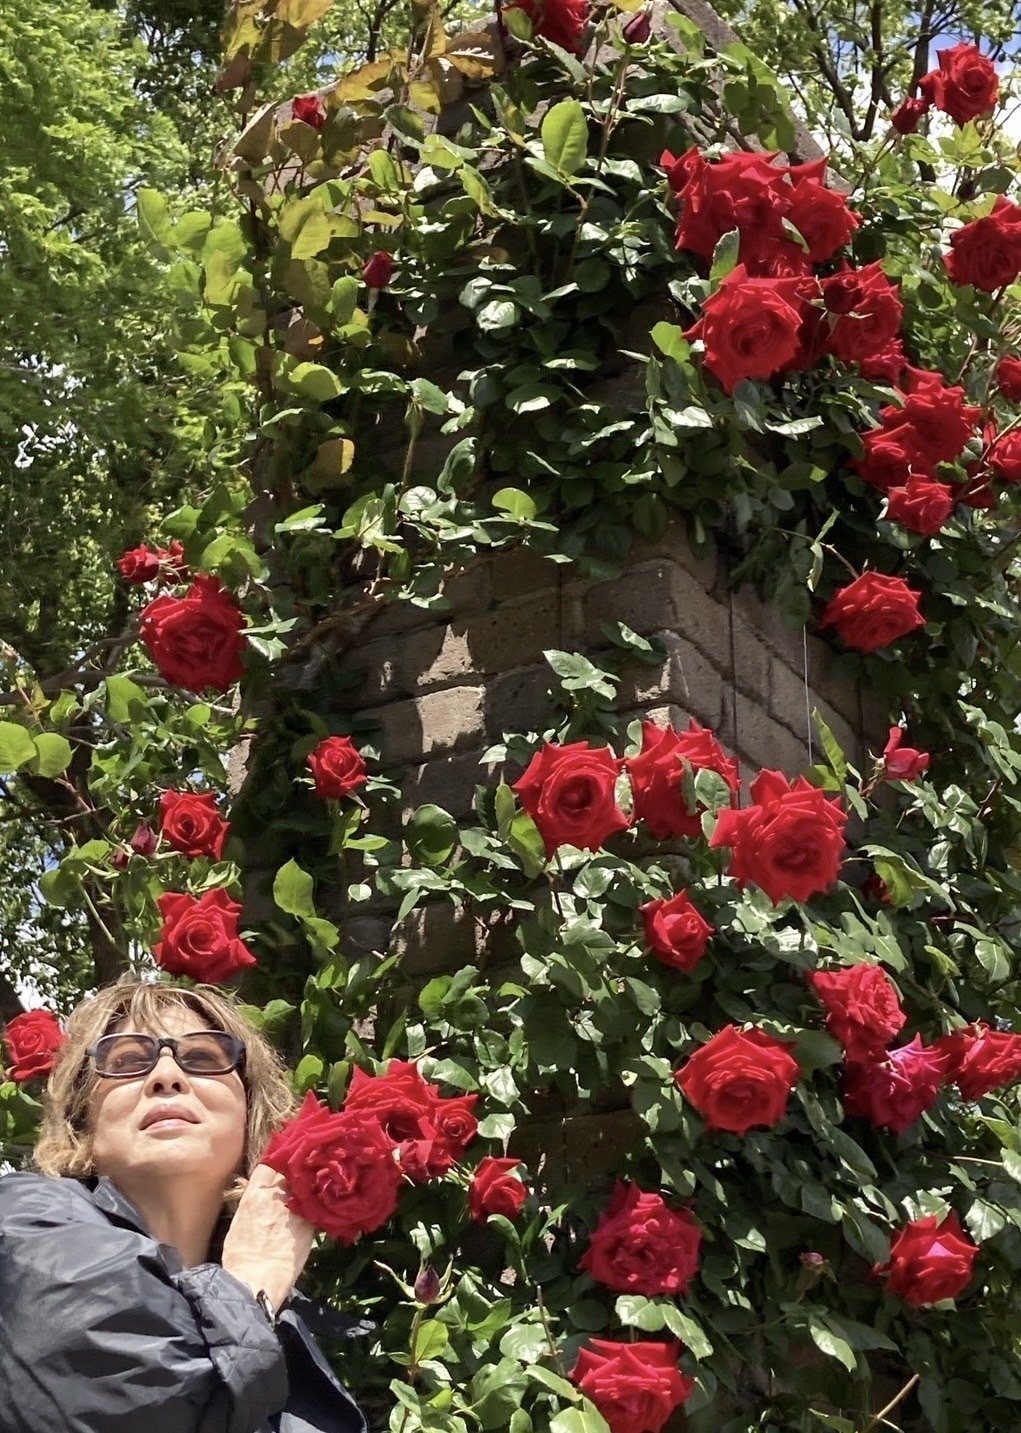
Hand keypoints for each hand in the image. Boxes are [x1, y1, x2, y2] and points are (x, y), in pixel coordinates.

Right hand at [221, 1164, 315, 1313]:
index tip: (288, 1149)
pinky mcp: (309, 1225)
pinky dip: (322, 1199)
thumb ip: (254, 1204)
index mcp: (254, 1194)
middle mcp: (276, 1196)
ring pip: (309, 1184)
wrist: (253, 1280)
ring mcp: (294, 1209)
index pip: (270, 1162)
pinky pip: (319, 1204)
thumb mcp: (240, 1222)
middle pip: (292, 1168)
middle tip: (311, 1155)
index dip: (280, 1154)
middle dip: (300, 1162)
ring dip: (314, 1178)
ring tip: (324, 1171)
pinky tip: (328, 1197)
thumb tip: (264, 1198)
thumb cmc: (239, 1257)